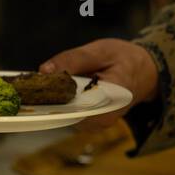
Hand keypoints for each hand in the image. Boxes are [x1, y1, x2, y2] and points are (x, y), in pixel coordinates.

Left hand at [41, 38, 159, 131]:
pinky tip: (56, 91)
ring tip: (47, 85)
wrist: (141, 72)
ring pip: (64, 117)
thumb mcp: (101, 51)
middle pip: (66, 115)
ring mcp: (96, 124)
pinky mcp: (89, 124)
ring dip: (52, 102)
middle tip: (33, 85)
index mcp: (112, 98)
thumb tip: (44, 71)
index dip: (51, 98)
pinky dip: (59, 104)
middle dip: (48, 100)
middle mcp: (104, 118)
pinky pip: (69, 116)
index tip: (33, 88)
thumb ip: (73, 60)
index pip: (75, 105)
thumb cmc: (122, 59)